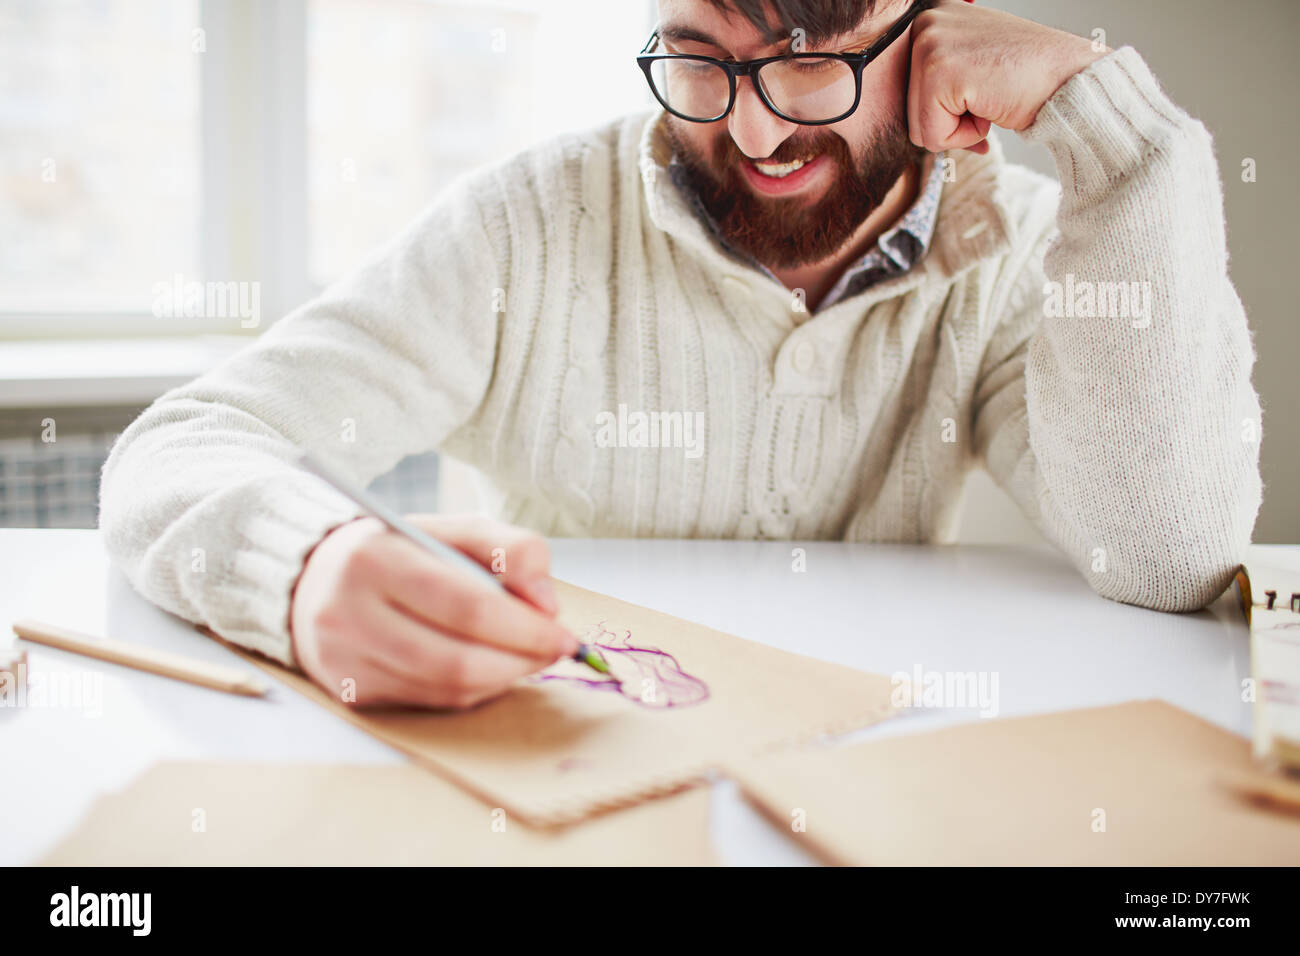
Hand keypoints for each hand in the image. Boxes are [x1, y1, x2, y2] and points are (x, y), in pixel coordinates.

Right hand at [289, 514, 577, 708]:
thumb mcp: (452, 529)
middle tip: (556, 651)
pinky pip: (430, 701)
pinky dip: (474, 691)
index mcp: (376, 559)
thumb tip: (547, 603)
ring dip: (503, 678)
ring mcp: (346, 659)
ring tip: (529, 659)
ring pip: (446, 687)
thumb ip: (510, 549)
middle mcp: (350, 613)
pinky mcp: (351, 690)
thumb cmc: (399, 552)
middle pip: (457, 657)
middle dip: (521, 659)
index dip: (525, 627)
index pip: (467, 604)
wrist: (314, 580)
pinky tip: (491, 670)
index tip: (563, 632)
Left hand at [906, 0, 1108, 153]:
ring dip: (958, 129)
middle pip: (909, 113)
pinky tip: (992, 104)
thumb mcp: (971, 69)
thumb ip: (937, 87)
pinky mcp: (939, 71)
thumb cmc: (1028, 80)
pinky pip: (933, 135)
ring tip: (991, 97)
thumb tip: (915, 125)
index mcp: (931, 19)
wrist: (1072, 80)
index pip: (909, 95)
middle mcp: (925, 22)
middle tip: (990, 94)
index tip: (981, 90)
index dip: (947, 111)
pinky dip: (965, 135)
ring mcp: (929, 43)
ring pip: (919, 128)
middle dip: (950, 122)